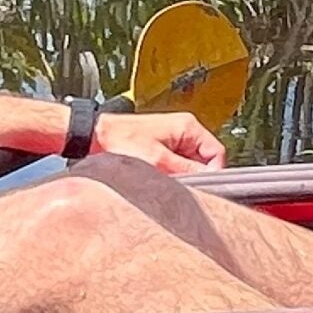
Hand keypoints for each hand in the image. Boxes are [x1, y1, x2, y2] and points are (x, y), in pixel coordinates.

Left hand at [94, 109, 225, 172]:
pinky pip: (178, 165)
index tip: (203, 186)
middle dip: (195, 175)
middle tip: (180, 183)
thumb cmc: (120, 140)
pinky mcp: (163, 147)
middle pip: (205, 160)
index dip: (213, 172)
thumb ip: (187, 171)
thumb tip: (209, 181)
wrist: (96, 136)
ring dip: (182, 175)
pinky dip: (172, 173)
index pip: (217, 154)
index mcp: (188, 126)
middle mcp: (184, 130)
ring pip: (191, 165)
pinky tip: (158, 176)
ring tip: (164, 177)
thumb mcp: (158, 161)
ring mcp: (174, 139)